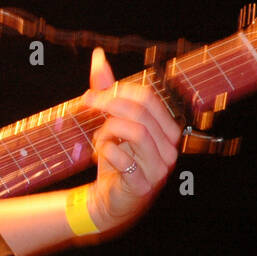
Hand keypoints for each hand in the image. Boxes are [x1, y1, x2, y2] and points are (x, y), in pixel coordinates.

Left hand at [80, 48, 181, 231]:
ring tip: (99, 138)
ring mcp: (160, 168)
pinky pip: (124, 158)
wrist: (108, 199)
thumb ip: (106, 91)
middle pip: (141, 112)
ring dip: (108, 131)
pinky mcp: (144, 185)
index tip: (91, 96)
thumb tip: (98, 56)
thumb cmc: (114, 157)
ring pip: (136, 132)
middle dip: (108, 105)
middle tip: (86, 107)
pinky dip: (106, 152)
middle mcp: (170, 147)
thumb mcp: (110, 121)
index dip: (117, 92)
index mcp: (166, 128)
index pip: (148, 98)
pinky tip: (100, 156)